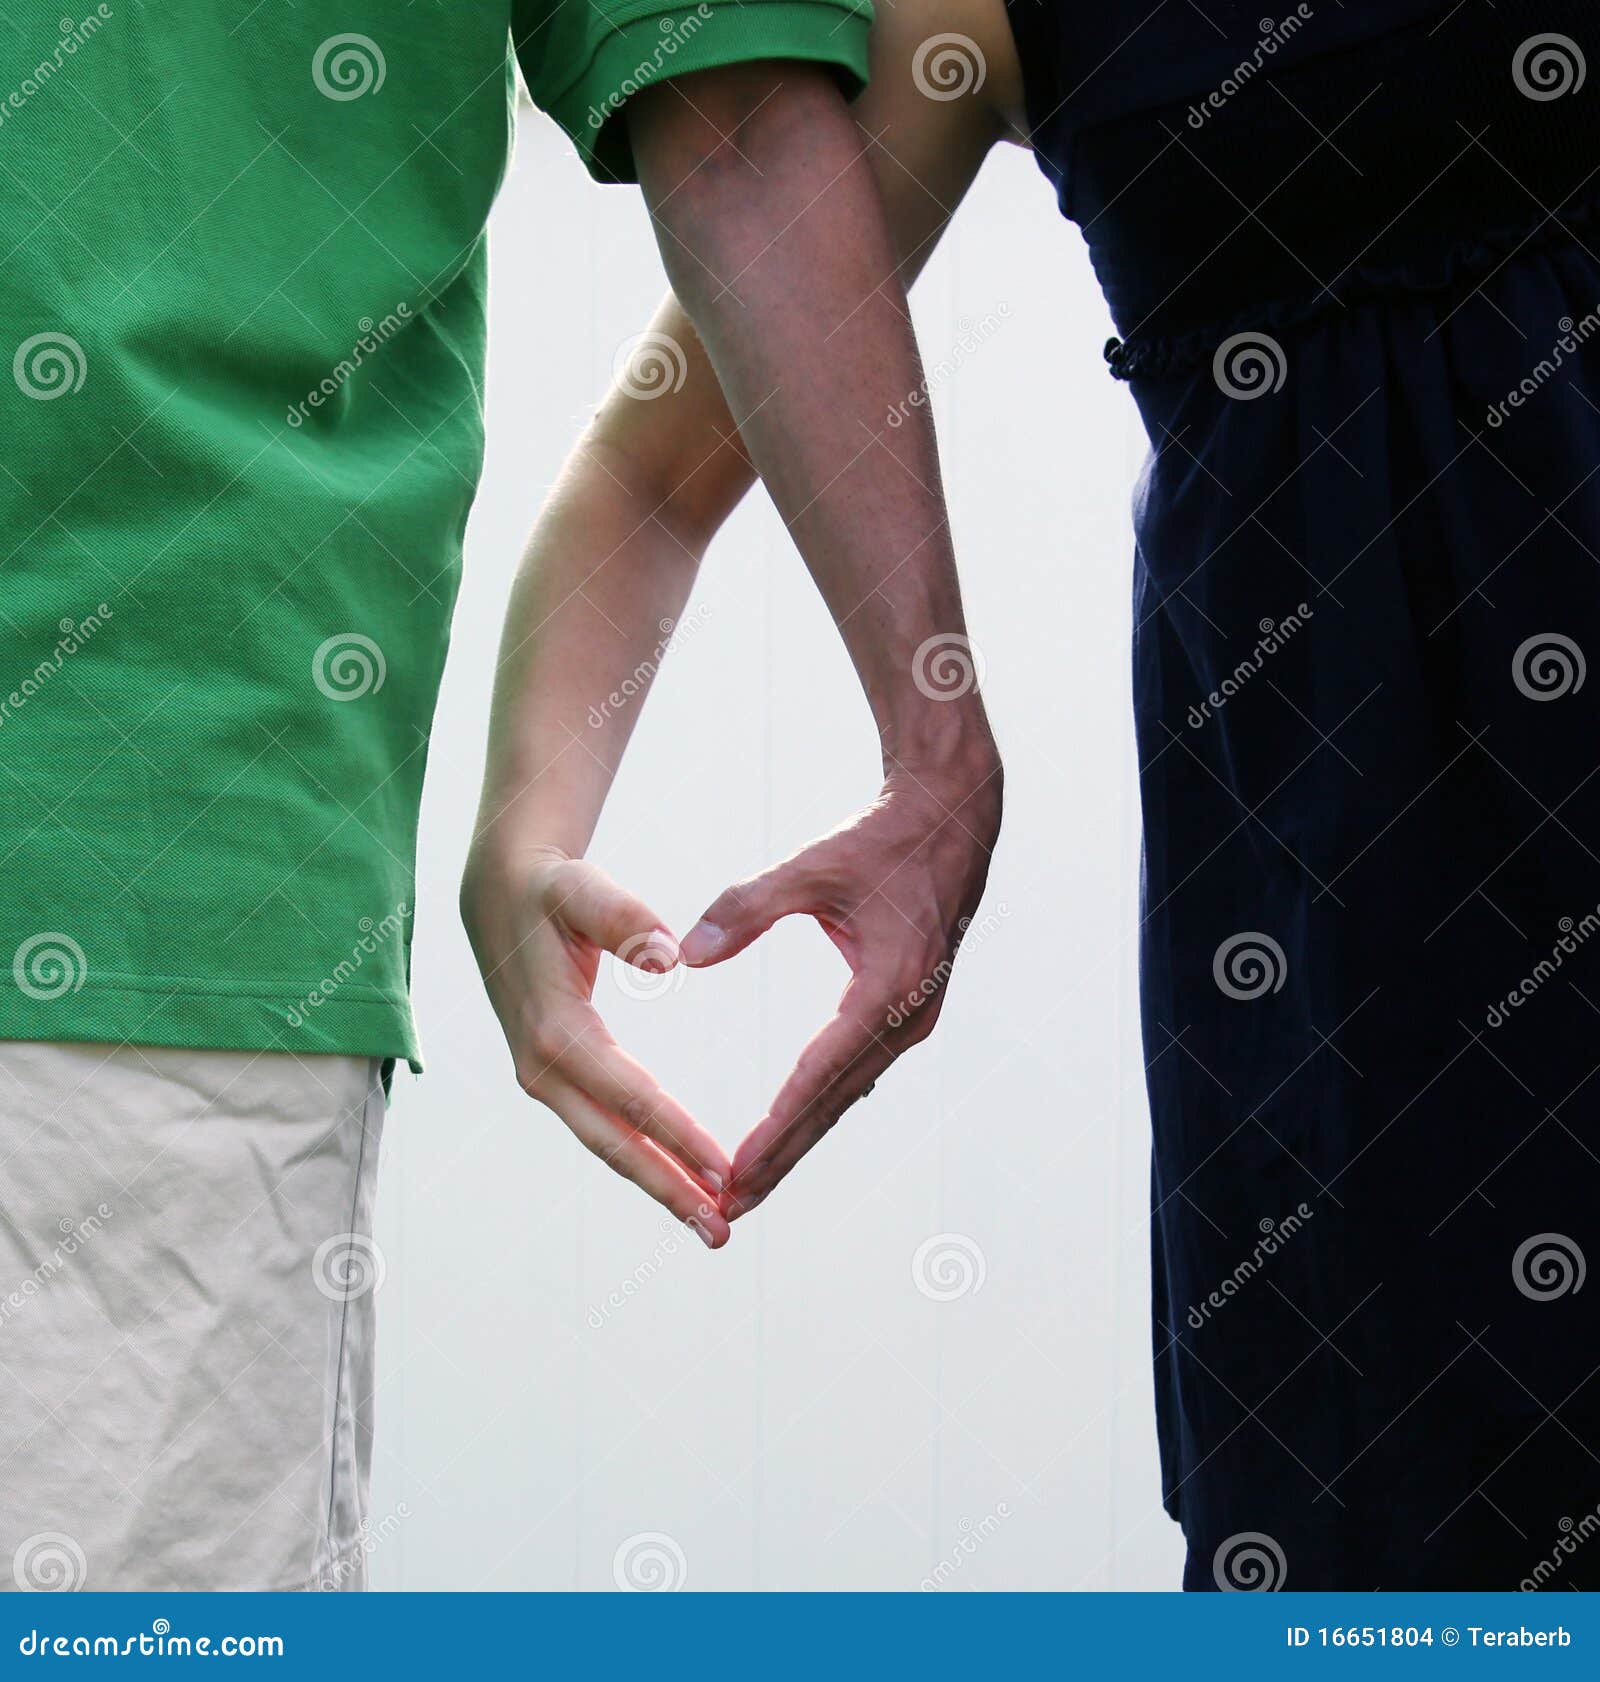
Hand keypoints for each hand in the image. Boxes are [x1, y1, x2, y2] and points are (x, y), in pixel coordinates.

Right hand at [461, 845, 731, 1247]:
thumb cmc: (552, 890)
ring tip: (711, 1225)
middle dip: (668, 1190)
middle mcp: (543, 1068)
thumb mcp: (583, 889)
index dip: (676, 1135)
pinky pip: (603, 1128)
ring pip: (608, 1145)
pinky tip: (679, 1180)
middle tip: (721, 1232)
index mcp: (554, 1030)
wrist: (502, 895)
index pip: (628, 1095)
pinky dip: (642, 1159)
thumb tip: (670, 958)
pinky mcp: (555, 1078)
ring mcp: (545, 1079)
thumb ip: (624, 920)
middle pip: (614, 1144)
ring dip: (658, 1186)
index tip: (723, 1168)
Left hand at [681, 760, 1002, 1218]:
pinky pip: (858, 1074)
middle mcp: (906, 1016)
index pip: (819, 1075)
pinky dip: (821, 1108)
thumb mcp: (814, 867)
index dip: (776, 1129)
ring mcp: (912, 1020)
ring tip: (751, 1186)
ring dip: (800, 1141)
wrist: (952, 822)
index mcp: (888, 988)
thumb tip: (688, 955)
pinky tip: (792, 1131)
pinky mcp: (908, 1013)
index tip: (735, 1170)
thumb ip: (748, 907)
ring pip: (846, 1096)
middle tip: (730, 1207)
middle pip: (834, 1106)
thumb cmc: (882, 841)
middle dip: (782, 1159)